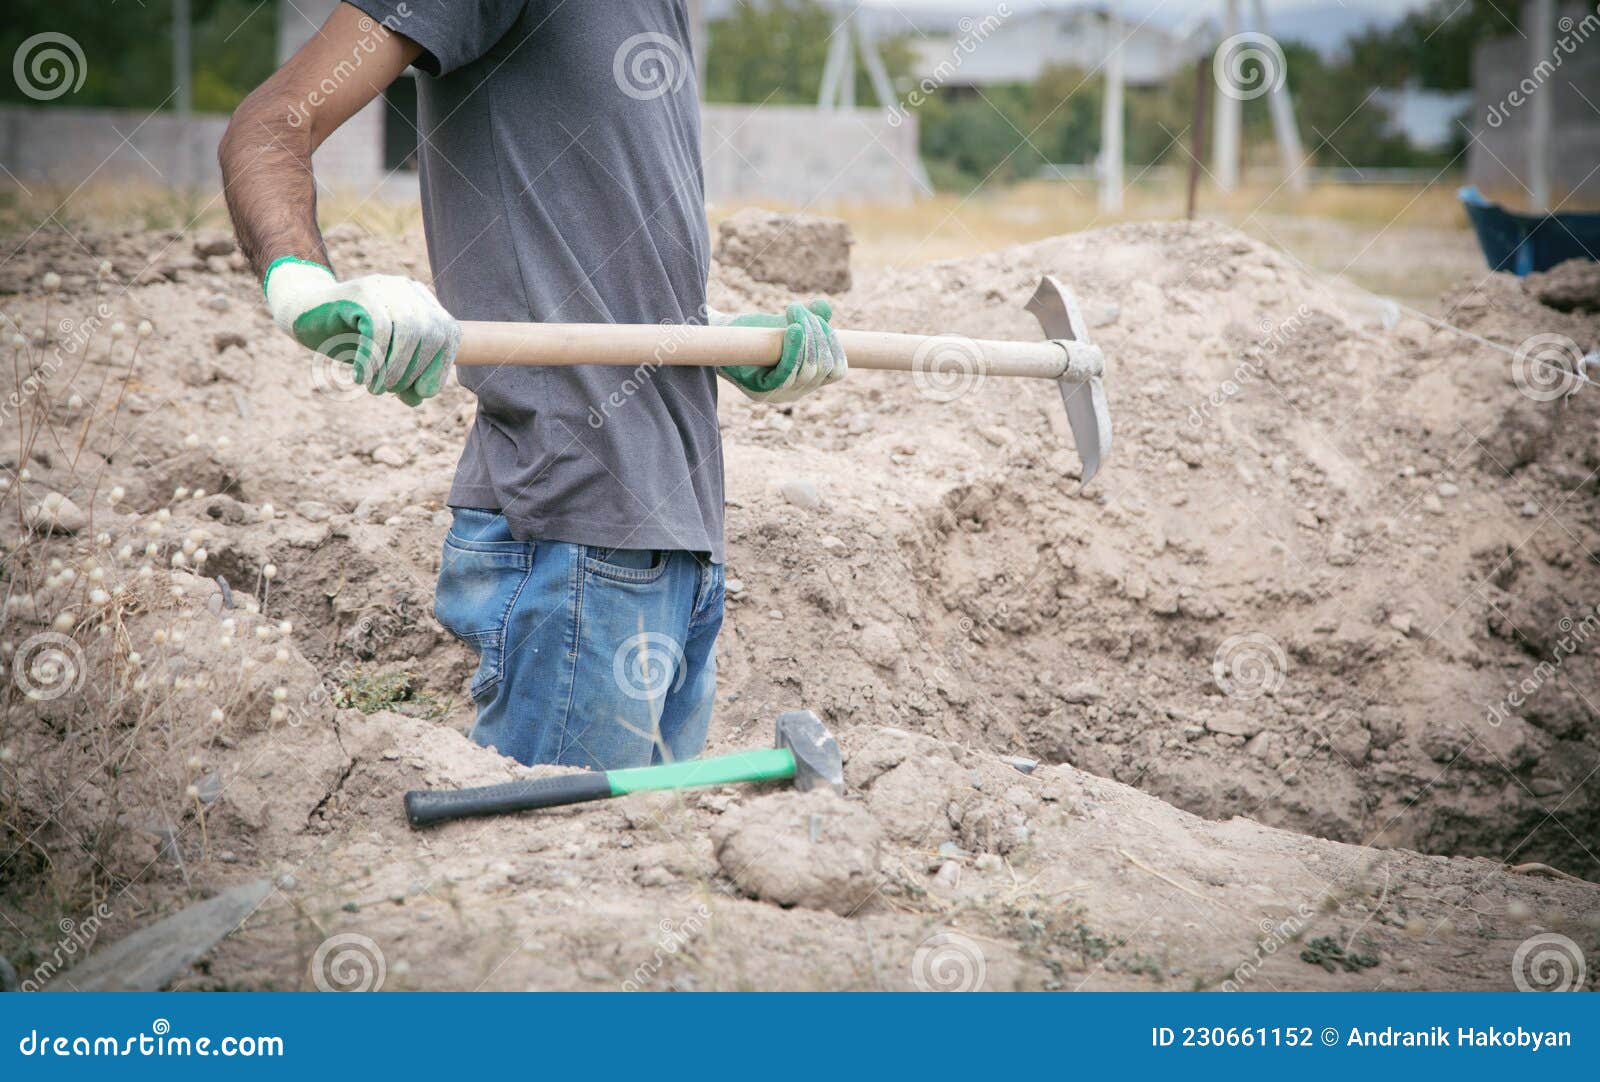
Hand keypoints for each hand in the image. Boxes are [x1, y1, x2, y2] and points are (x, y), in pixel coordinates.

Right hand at [263, 256, 459, 405]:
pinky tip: (360, 376)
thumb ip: (403, 378)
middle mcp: (406, 289)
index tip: (423, 392)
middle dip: (414, 371)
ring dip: (394, 368)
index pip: (448, 334)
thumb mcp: (380, 361)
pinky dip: (372, 359)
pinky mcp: (361, 292)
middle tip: (391, 391)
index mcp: (421, 302)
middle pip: (431, 334)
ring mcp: (384, 287)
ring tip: (375, 387)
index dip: (440, 366)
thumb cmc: (347, 337)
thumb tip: (419, 399)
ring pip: (409, 331)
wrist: (302, 311)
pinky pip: (379, 330)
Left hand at [716, 299, 846, 403]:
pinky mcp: (759, 390)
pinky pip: (786, 373)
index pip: (836, 372)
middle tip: (801, 309)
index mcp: (807, 381)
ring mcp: (778, 395)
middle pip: (823, 367)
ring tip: (795, 311)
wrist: (721, 335)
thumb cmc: (756, 332)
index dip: (836, 347)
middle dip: (819, 334)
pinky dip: (794, 349)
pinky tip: (794, 329)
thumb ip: (811, 318)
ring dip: (807, 335)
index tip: (824, 321)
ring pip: (808, 368)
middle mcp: (795, 392)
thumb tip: (826, 308)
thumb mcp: (789, 323)